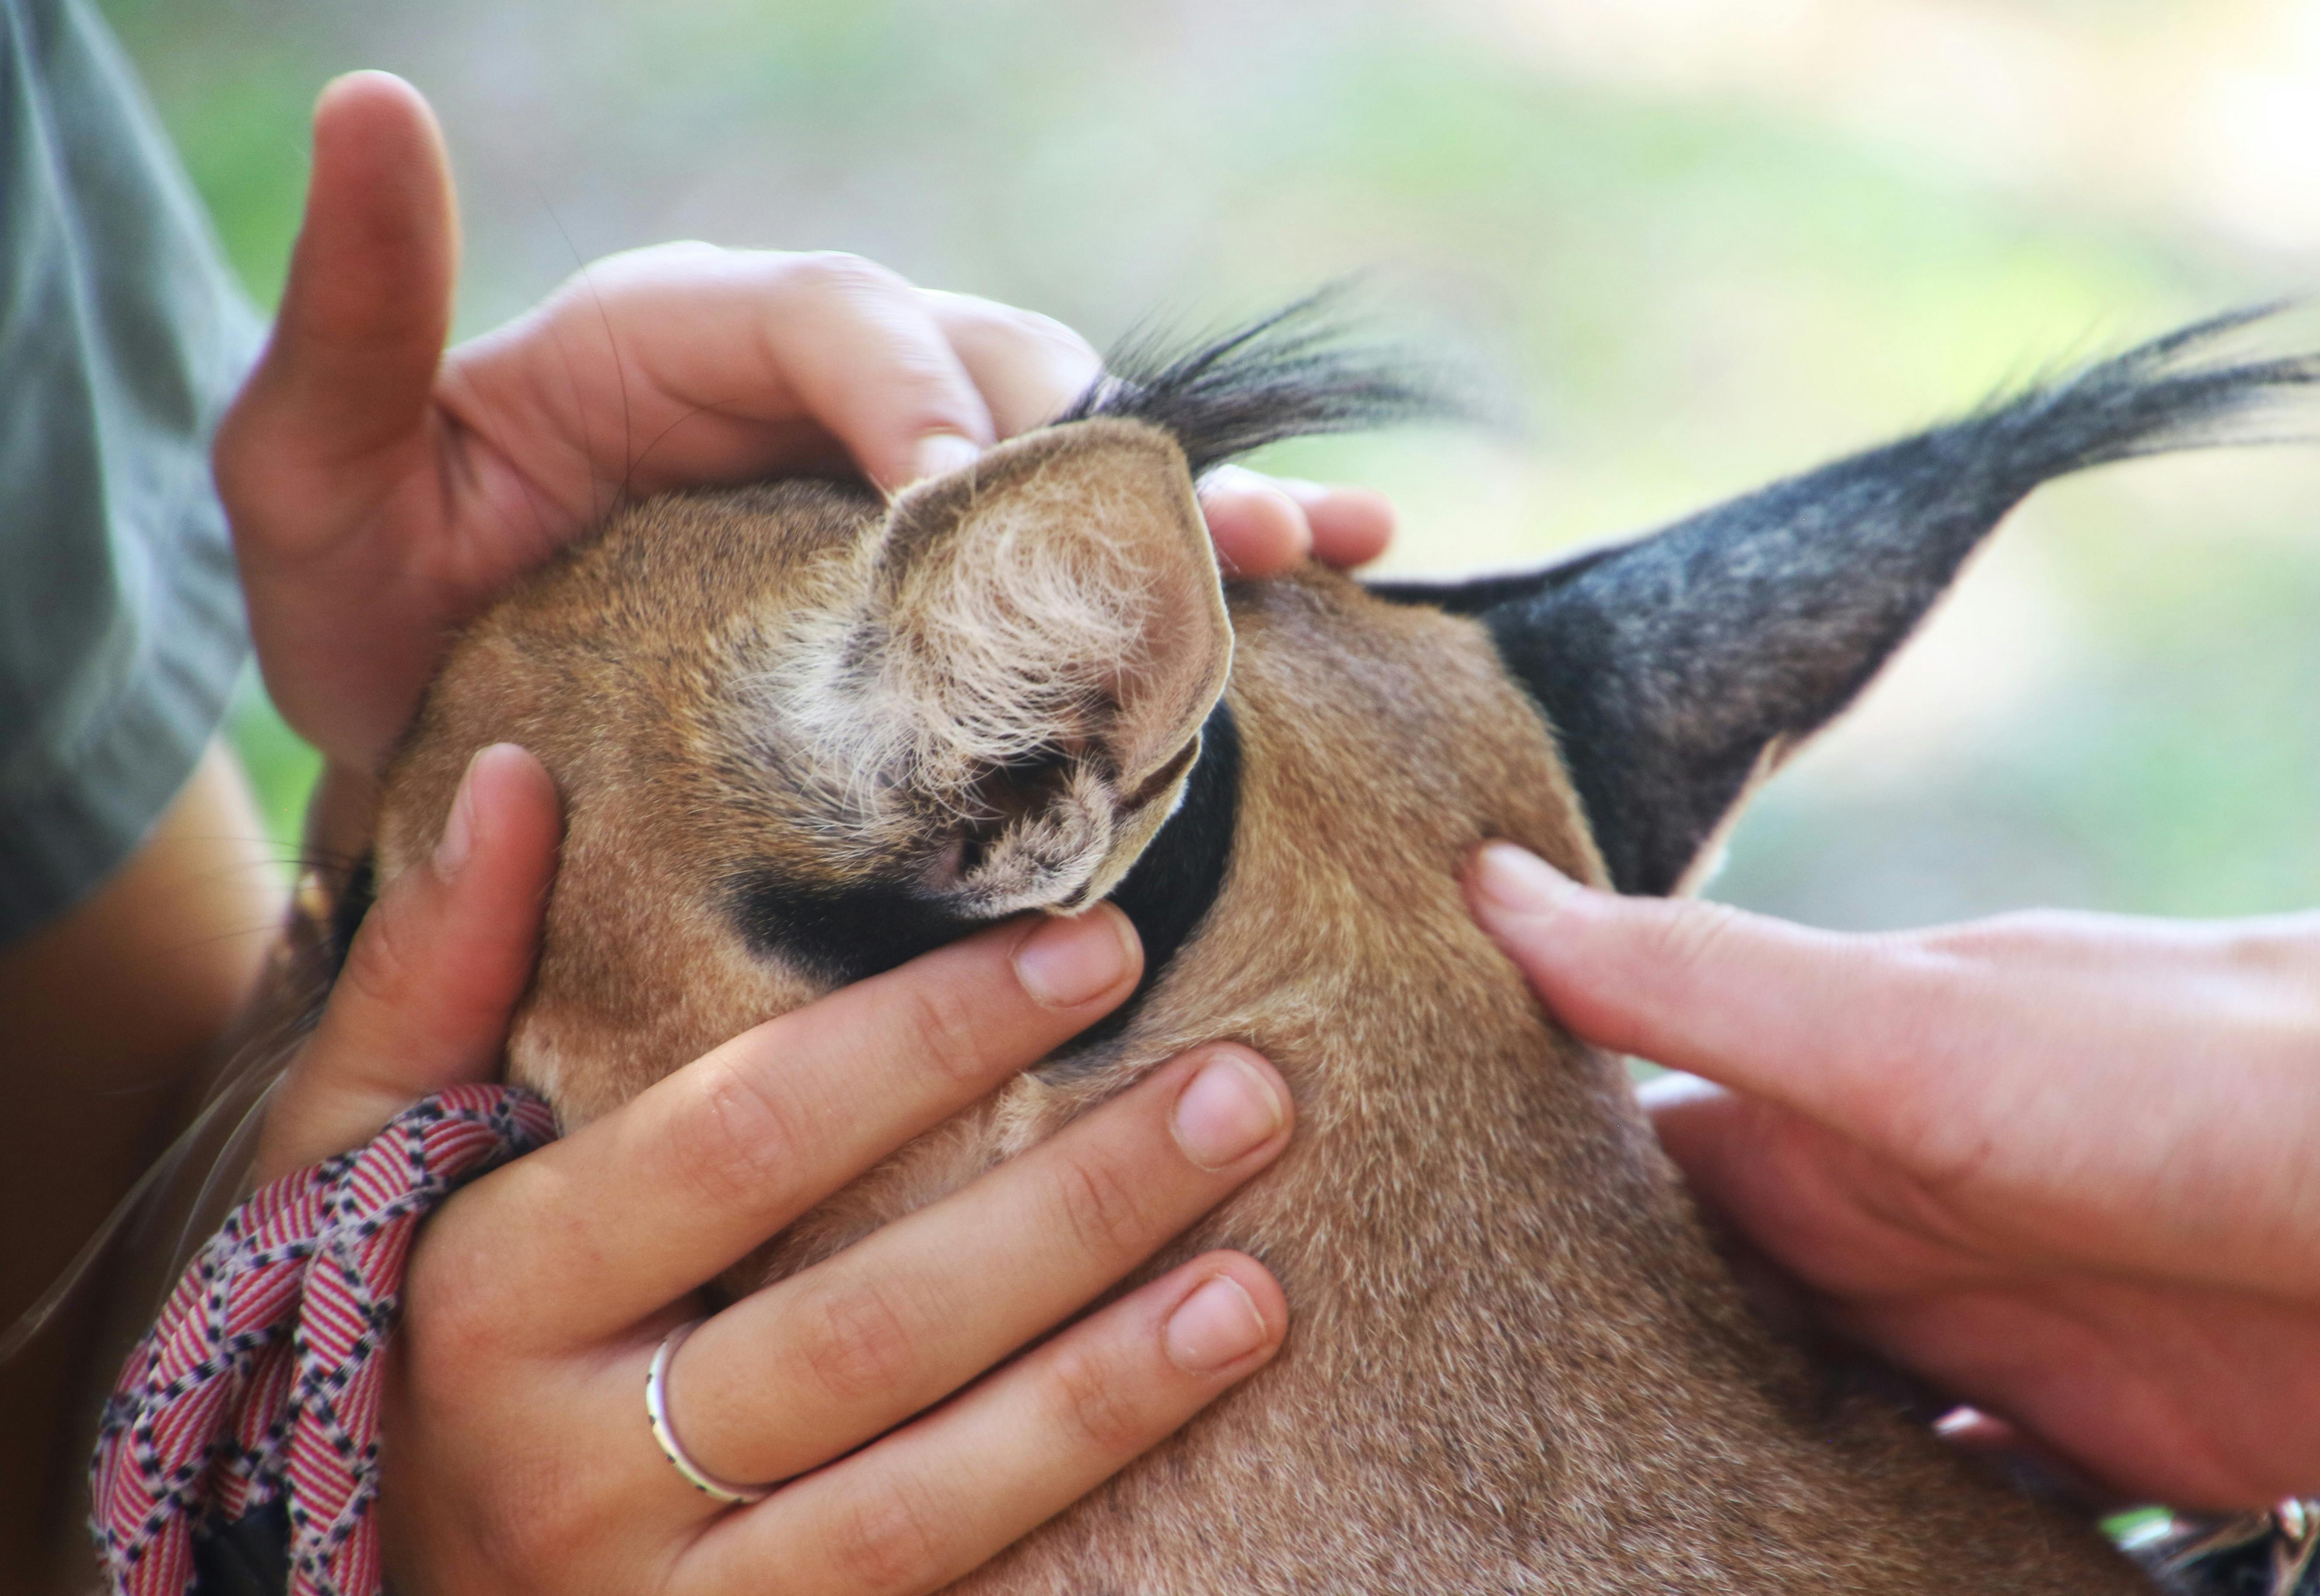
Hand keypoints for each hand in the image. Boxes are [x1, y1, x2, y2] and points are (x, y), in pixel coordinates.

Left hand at [215, 72, 1393, 780]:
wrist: (443, 713)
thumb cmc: (376, 606)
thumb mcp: (310, 476)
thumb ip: (352, 319)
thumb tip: (368, 98)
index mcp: (685, 330)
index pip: (835, 320)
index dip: (912, 399)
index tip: (953, 522)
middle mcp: (818, 376)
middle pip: (986, 369)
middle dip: (1082, 458)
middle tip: (1176, 561)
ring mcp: (895, 463)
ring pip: (1065, 448)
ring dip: (1182, 498)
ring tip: (1301, 549)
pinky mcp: (942, 558)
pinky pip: (1088, 529)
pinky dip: (1204, 540)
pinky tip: (1329, 560)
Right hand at [261, 746, 1294, 1593]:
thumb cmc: (372, 1335)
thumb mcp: (345, 1161)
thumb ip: (428, 977)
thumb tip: (515, 774)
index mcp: (488, 1294)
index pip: (743, 1141)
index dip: (926, 1041)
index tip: (1092, 949)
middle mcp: (571, 1460)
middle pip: (868, 1324)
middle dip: (1074, 1209)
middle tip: (1250, 1093)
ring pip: (919, 1492)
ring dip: (1106, 1388)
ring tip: (1262, 1284)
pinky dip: (1049, 1517)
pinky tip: (1168, 1435)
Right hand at [1465, 841, 2319, 1510]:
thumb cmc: (2171, 1068)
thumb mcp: (1899, 1027)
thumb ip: (1690, 981)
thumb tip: (1478, 881)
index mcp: (1812, 1131)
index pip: (1615, 1183)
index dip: (1509, 1231)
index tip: (1388, 1300)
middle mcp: (1881, 1237)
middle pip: (1702, 1333)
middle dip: (1609, 1394)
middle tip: (1474, 1480)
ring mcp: (1984, 1346)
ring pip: (1815, 1435)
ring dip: (1738, 1487)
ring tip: (1602, 1553)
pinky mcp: (2091, 1448)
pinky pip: (1956, 1509)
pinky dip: (1888, 1547)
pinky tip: (1818, 1580)